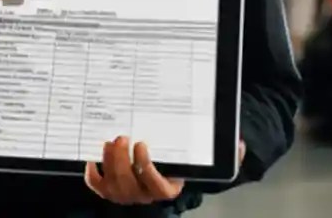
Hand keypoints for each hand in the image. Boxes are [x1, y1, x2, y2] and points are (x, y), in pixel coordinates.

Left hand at [86, 137, 246, 204]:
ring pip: (113, 185)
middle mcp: (145, 196)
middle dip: (121, 160)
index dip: (146, 167)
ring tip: (110, 141)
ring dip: (108, 162)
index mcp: (168, 189)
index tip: (142, 145)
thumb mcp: (205, 159)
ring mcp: (126, 194)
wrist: (164, 171)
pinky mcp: (110, 189)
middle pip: (129, 184)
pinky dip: (92, 174)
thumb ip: (227, 156)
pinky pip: (98, 186)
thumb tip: (239, 144)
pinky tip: (93, 158)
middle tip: (121, 137)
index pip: (156, 185)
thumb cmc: (182, 163)